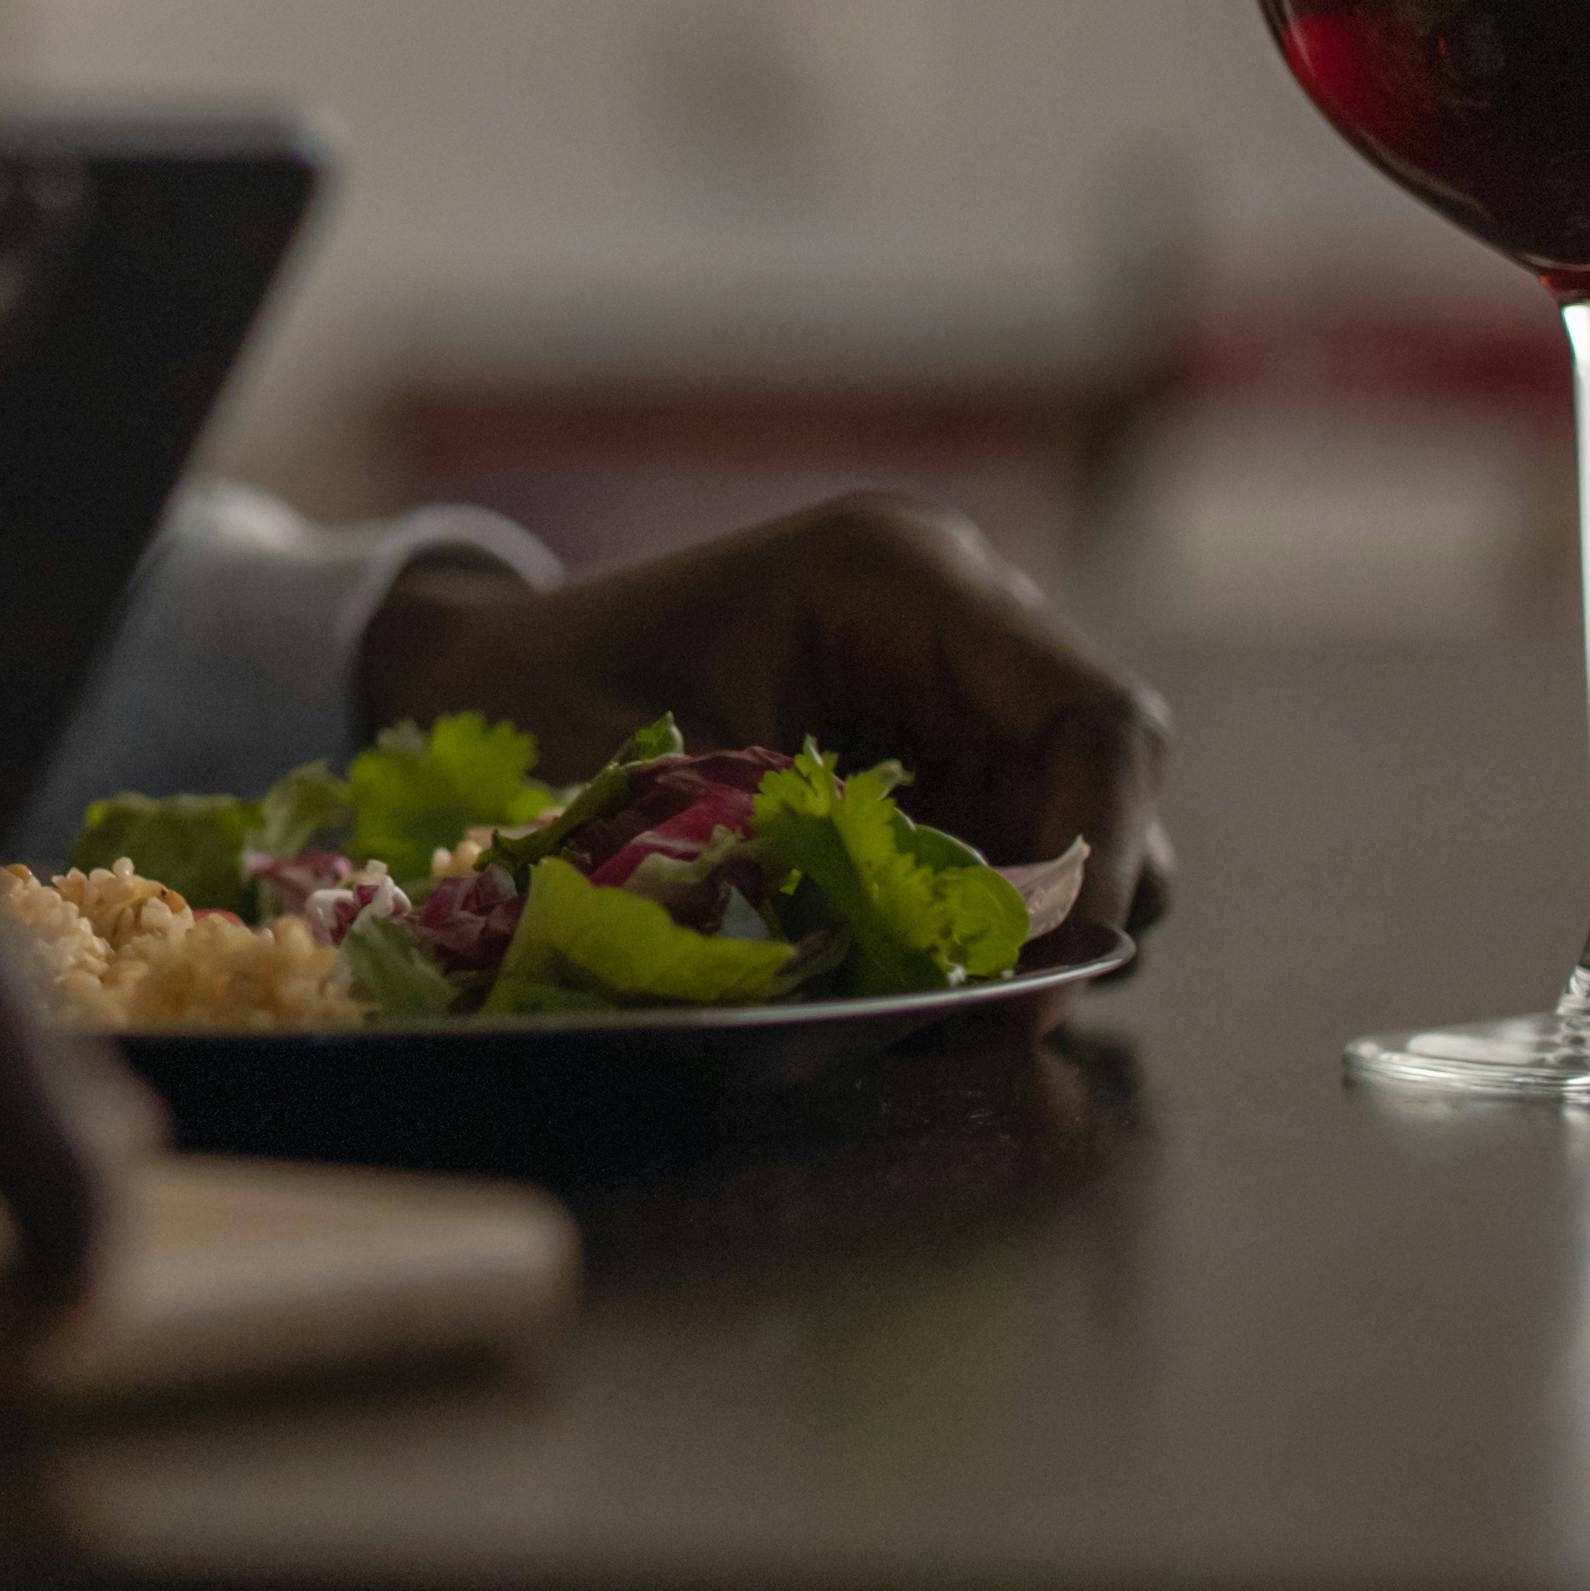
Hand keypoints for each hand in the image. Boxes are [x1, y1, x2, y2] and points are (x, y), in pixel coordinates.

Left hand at [353, 495, 1172, 930]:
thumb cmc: (537, 702)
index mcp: (896, 574)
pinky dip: (981, 926)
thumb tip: (926, 996)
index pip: (1094, 715)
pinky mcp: (935, 755)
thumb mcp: (645, 782)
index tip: (1054, 971)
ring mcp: (951, 686)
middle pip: (1109, 778)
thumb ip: (782, 877)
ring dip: (1031, 925)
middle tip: (1001, 1017)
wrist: (480, 680)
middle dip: (1075, 904)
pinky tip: (906, 974)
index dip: (1104, 849)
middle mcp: (954, 617)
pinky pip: (1013, 852)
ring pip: (1079, 827)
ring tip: (937, 998)